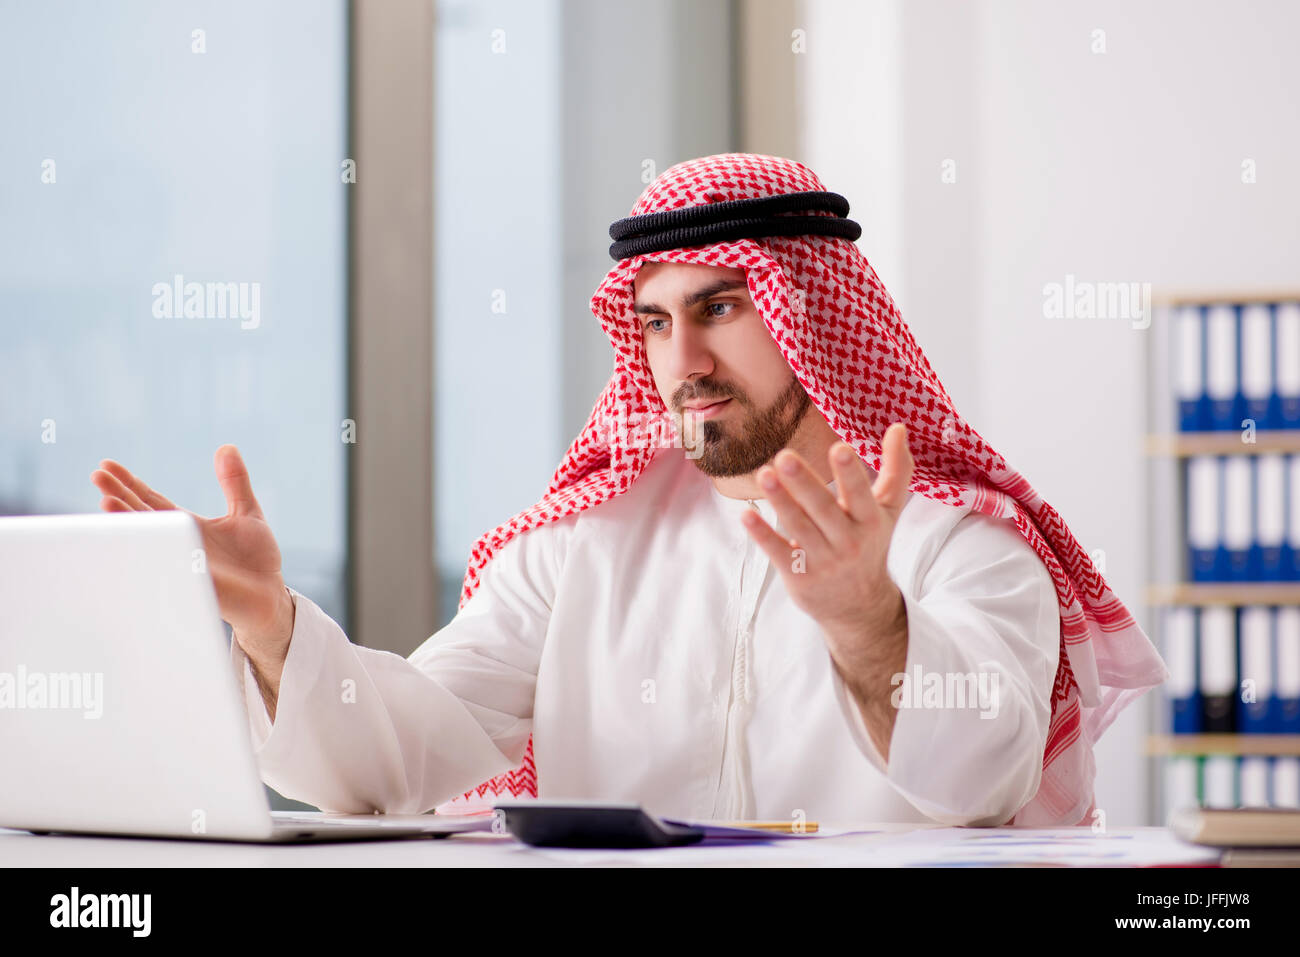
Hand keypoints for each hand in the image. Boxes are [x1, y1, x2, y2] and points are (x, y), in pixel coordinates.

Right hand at [90, 445, 293, 658]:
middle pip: (141, 515)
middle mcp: (179, 541)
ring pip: (149, 540)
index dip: (129, 483)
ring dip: (128, 523)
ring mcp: (183, 561)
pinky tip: (138, 540)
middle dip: (118, 495)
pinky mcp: (194, 581)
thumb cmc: (256, 557)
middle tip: (97, 475)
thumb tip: (227, 447)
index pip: (150, 500)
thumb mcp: (246, 511)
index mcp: (187, 524)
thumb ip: (234, 481)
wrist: (270, 595)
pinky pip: (169, 567)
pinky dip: (154, 554)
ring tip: (106, 502)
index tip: (107, 465)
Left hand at [740, 423, 914, 668]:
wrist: (860, 608)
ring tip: (763, 474)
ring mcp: (823, 561)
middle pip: (824, 509)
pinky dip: (763, 534)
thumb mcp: (888, 511)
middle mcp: (848, 542)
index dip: (851, 473)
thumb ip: (897, 469)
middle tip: (784, 456)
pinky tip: (747, 514)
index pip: (861, 494)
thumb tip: (899, 426)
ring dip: (780, 501)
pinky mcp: (799, 576)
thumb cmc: (870, 546)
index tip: (839, 447)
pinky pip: (779, 552)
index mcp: (870, 521)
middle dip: (804, 483)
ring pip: (799, 527)